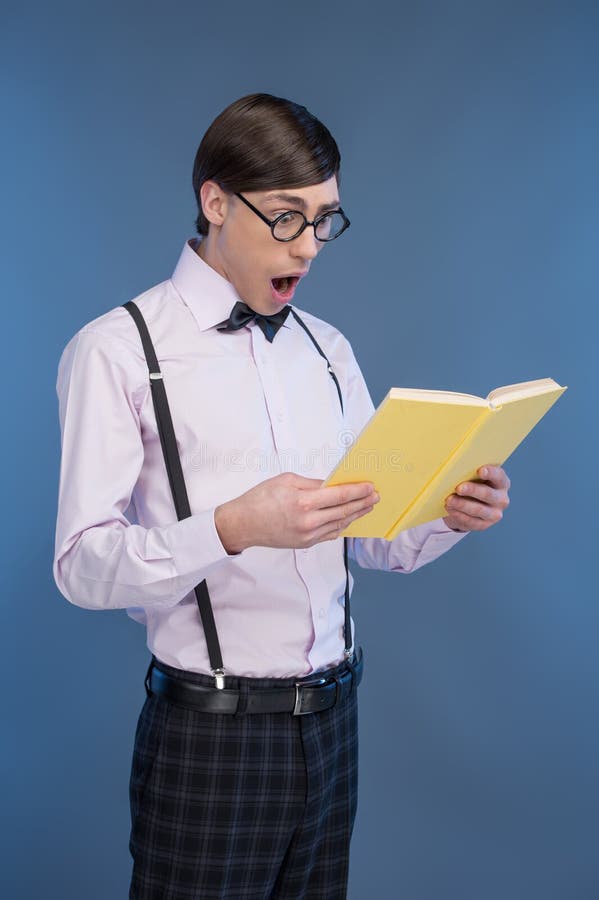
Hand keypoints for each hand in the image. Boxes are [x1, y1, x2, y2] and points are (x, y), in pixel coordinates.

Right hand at [214, 472, 379, 553]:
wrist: (243, 524)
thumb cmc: (260, 499)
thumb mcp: (286, 480)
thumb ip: (312, 483)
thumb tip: (332, 484)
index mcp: (303, 502)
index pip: (339, 495)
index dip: (357, 491)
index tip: (370, 487)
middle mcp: (308, 521)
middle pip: (344, 511)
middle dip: (362, 503)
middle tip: (375, 497)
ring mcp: (308, 535)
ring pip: (340, 525)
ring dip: (356, 515)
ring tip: (367, 506)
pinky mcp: (305, 543)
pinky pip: (330, 534)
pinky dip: (342, 526)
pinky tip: (349, 518)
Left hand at [443, 465, 510, 532]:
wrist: (469, 504)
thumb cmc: (472, 485)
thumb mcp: (474, 476)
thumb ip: (470, 471)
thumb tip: (455, 469)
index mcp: (501, 482)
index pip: (499, 476)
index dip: (490, 473)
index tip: (480, 470)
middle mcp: (501, 499)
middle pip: (487, 494)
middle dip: (472, 490)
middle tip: (458, 488)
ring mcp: (494, 514)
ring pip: (478, 509)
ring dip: (462, 504)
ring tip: (449, 500)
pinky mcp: (484, 525)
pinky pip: (471, 521)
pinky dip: (459, 514)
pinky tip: (450, 509)